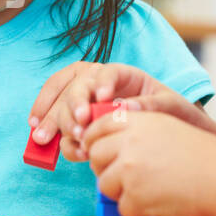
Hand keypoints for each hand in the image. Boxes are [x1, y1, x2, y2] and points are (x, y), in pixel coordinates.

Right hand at [26, 61, 196, 162]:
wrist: (168, 132)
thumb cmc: (170, 114)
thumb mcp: (170, 106)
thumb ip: (151, 105)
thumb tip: (126, 107)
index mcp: (124, 75)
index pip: (107, 73)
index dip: (102, 83)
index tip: (104, 98)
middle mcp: (98, 84)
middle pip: (78, 87)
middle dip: (73, 106)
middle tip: (79, 125)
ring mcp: (84, 101)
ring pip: (62, 103)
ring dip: (54, 120)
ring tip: (50, 138)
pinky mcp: (76, 120)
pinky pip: (57, 121)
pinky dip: (49, 131)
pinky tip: (44, 143)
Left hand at [81, 110, 215, 215]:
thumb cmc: (202, 156)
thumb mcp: (166, 127)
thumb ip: (134, 130)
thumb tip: (101, 145)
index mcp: (137, 121)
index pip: (98, 127)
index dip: (95, 140)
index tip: (100, 151)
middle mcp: (129, 142)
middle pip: (95, 155)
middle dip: (105, 168)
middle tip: (125, 177)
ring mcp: (129, 170)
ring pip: (104, 184)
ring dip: (120, 191)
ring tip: (147, 190)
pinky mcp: (134, 197)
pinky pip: (122, 207)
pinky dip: (137, 210)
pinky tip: (158, 202)